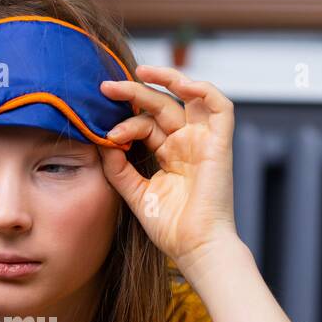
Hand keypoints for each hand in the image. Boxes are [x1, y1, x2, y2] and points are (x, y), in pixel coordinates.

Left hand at [96, 64, 237, 267]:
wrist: (195, 248)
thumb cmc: (170, 228)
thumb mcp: (135, 194)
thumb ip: (118, 168)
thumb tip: (101, 140)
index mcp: (169, 155)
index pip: (146, 124)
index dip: (125, 122)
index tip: (104, 132)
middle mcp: (187, 144)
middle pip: (161, 106)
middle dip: (134, 93)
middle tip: (107, 87)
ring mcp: (203, 142)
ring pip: (189, 97)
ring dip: (166, 79)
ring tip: (138, 73)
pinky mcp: (220, 144)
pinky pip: (220, 106)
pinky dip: (202, 89)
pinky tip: (177, 85)